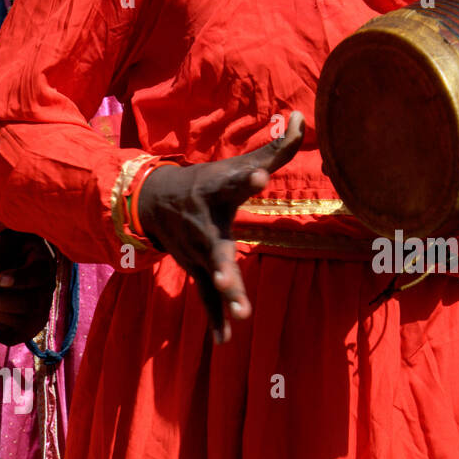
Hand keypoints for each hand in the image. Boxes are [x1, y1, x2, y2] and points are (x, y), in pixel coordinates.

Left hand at [0, 228, 55, 345]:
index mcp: (44, 266)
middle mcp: (47, 294)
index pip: (38, 275)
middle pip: (28, 305)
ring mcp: (38, 315)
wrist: (17, 267)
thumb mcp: (5, 244)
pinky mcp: (25, 331)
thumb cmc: (10, 252)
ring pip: (17, 322)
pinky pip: (8, 335)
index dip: (19, 280)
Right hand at [137, 111, 304, 342]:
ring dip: (225, 296)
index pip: (235, 183)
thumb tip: (306, 118)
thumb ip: (277, 146)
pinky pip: (206, 297)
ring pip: (211, 277)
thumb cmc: (206, 181)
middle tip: (227, 277)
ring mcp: (198, 252)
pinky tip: (224, 341)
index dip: (250, 179)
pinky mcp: (196, 270)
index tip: (263, 175)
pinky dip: (215, 318)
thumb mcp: (237, 163)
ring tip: (241, 314)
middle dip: (223, 264)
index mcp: (217, 193)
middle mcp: (205, 226)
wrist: (152, 202)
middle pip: (217, 248)